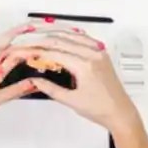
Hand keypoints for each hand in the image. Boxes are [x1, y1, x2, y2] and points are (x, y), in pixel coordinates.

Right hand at [2, 29, 132, 128]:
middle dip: (43, 40)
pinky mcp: (102, 54)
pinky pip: (83, 38)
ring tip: (41, 36)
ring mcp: (99, 52)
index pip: (55, 52)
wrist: (120, 112)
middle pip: (62, 40)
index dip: (37, 51)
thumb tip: (36, 81)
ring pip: (72, 36)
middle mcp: (93, 55)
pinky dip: (70, 36)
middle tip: (30, 42)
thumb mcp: (71, 101)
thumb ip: (50, 89)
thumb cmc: (101, 109)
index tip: (26, 51)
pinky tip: (62, 36)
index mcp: (85, 65)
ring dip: (55, 34)